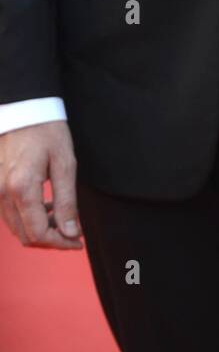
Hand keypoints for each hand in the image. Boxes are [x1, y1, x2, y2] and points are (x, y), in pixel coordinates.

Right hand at [0, 121, 82, 248]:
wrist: (24, 108)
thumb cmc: (47, 131)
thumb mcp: (64, 164)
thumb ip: (66, 202)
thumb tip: (71, 233)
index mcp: (21, 188)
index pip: (38, 234)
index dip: (60, 243)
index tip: (79, 242)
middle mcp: (2, 194)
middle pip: (25, 236)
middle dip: (51, 240)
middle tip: (74, 233)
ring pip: (16, 228)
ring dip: (39, 231)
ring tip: (62, 217)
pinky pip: (9, 215)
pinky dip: (28, 219)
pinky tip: (46, 207)